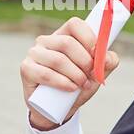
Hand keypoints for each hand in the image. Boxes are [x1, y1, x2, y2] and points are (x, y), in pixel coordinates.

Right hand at [20, 16, 119, 130]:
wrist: (56, 109)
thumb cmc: (77, 85)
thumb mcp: (96, 74)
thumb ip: (107, 62)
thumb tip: (107, 56)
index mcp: (64, 35)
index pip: (75, 24)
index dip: (88, 37)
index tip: (97, 53)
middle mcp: (47, 40)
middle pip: (67, 43)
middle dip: (84, 61)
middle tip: (90, 75)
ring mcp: (34, 53)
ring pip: (58, 59)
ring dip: (75, 74)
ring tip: (82, 85)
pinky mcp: (26, 68)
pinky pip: (45, 74)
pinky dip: (62, 82)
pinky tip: (70, 88)